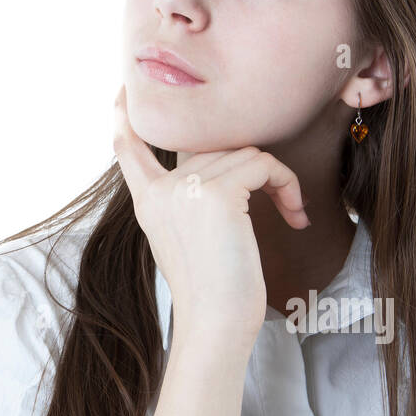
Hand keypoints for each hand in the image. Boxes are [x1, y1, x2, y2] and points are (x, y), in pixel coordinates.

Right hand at [112, 84, 309, 349]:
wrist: (217, 324)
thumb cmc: (214, 290)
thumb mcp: (188, 237)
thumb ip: (189, 196)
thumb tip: (223, 159)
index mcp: (147, 201)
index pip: (127, 146)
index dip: (124, 115)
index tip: (122, 91)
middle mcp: (159, 189)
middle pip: (211, 144)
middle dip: (252, 167)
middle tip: (284, 200)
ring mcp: (184, 187)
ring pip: (243, 151)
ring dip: (276, 179)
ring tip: (290, 213)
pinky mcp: (215, 193)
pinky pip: (262, 164)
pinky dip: (286, 184)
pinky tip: (293, 215)